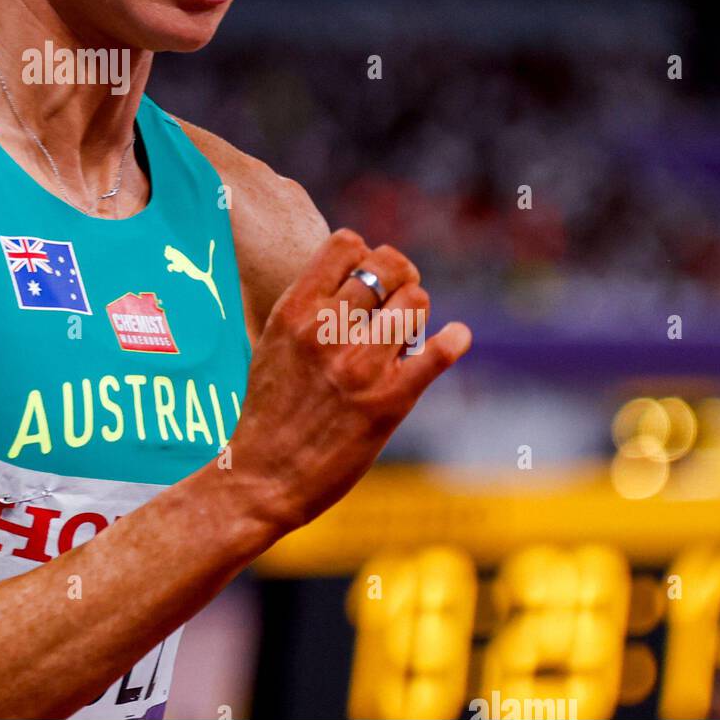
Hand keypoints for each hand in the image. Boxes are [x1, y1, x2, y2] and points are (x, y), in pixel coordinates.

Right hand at [226, 228, 471, 534]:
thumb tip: (354, 277)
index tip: (368, 275)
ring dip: (417, 311)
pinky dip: (452, 341)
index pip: (346, 244)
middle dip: (401, 276)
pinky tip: (456, 338)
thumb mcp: (274, 341)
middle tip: (400, 297)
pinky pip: (435, 355)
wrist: (263, 476)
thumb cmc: (269, 408)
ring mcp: (358, 365)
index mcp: (295, 310)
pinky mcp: (386, 402)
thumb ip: (309, 307)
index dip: (366, 252)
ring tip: (408, 331)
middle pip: (387, 267)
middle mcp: (326, 329)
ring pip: (414, 302)